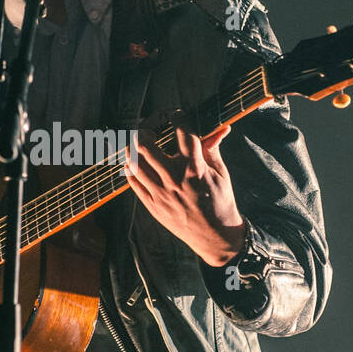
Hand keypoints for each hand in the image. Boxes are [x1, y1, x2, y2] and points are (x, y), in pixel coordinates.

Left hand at [124, 123, 246, 267]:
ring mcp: (161, 194)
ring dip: (133, 147)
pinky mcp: (152, 206)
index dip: (176, 117)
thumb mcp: (221, 174)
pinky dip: (130, 169)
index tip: (174, 114)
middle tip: (147, 126)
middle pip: (146, 144)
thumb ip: (213, 149)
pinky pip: (133, 182)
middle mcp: (174, 179)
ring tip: (137, 142)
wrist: (215, 237)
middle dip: (144, 129)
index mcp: (195, 169)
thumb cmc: (220, 202)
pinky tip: (134, 163)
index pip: (182, 133)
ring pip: (134, 162)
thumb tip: (222, 128)